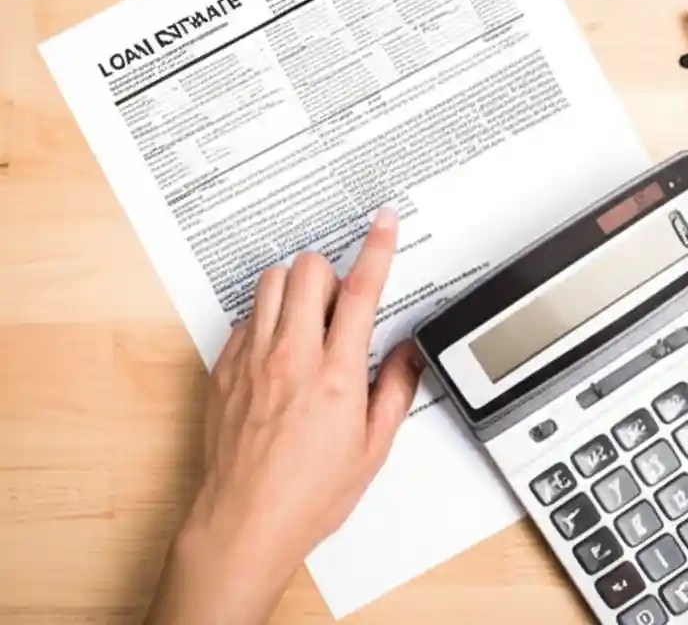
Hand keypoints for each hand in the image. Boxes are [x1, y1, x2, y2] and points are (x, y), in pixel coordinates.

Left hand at [146, 209, 423, 624]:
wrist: (244, 522)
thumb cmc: (308, 494)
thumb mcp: (372, 448)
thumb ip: (394, 390)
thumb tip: (406, 353)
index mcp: (336, 375)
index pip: (361, 291)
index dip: (377, 248)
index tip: (383, 223)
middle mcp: (291, 357)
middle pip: (308, 270)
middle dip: (330, 271)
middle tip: (341, 300)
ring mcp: (252, 360)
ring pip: (270, 284)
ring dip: (296, 289)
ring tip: (308, 321)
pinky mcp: (223, 370)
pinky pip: (246, 318)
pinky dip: (267, 319)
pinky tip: (278, 351)